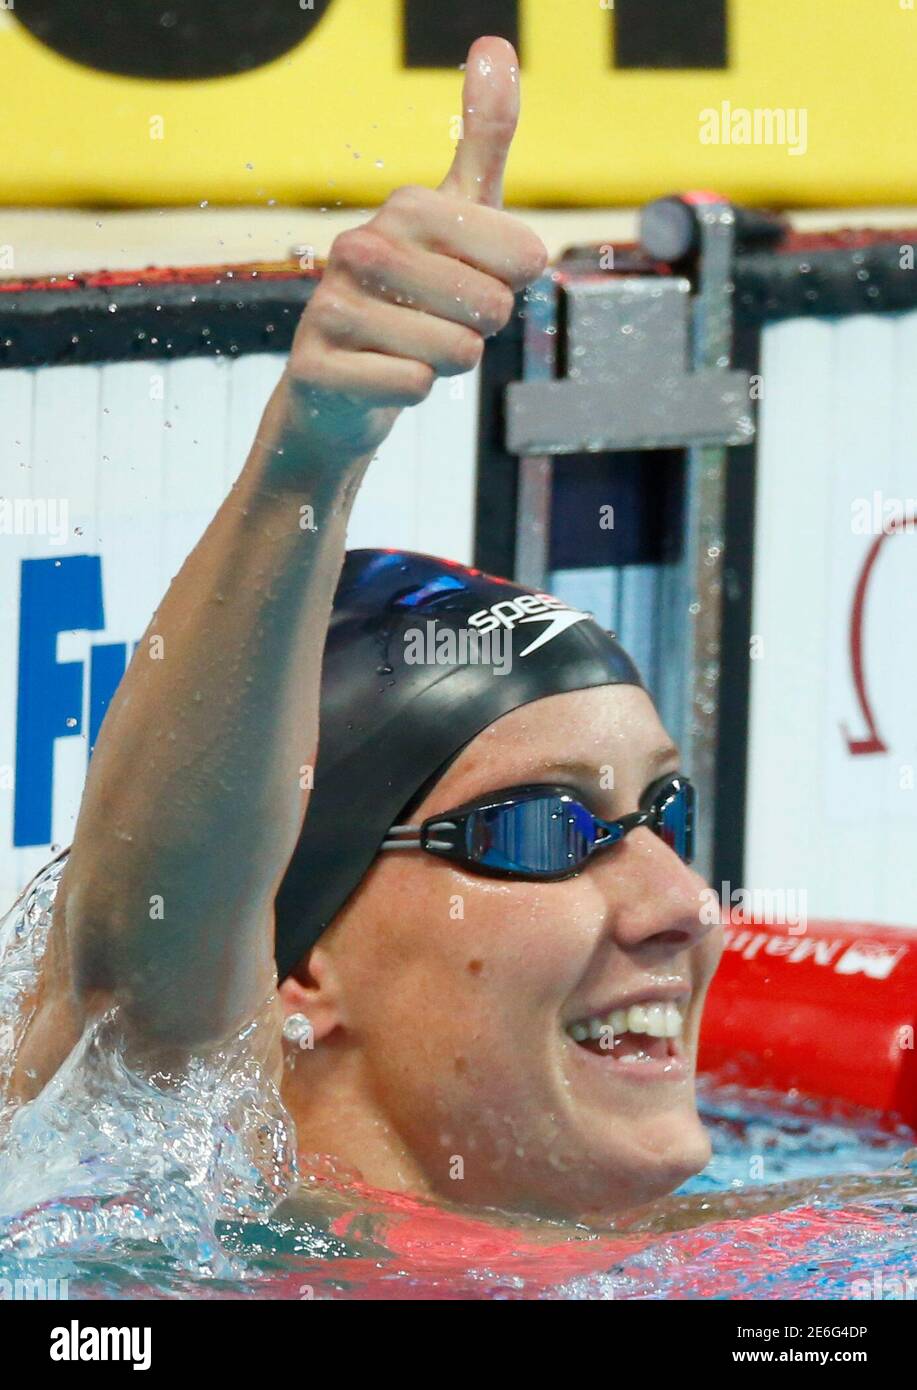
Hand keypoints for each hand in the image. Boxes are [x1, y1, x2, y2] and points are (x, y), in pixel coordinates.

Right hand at [280, 35, 548, 461]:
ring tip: (411, 348)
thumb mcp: (457, 216)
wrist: (341, 382)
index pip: (523, 256)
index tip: (475, 280)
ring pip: (455, 353)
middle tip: (440, 321)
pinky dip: (411, 393)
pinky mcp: (316, 366)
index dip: (513, 286)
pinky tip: (381, 376)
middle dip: (481, 331)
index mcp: (406, 207)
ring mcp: (330, 307)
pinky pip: (412, 388)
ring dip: (447, 364)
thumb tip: (494, 42)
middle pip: (491, 307)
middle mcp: (360, 247)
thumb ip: (483, 138)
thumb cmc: (413, 295)